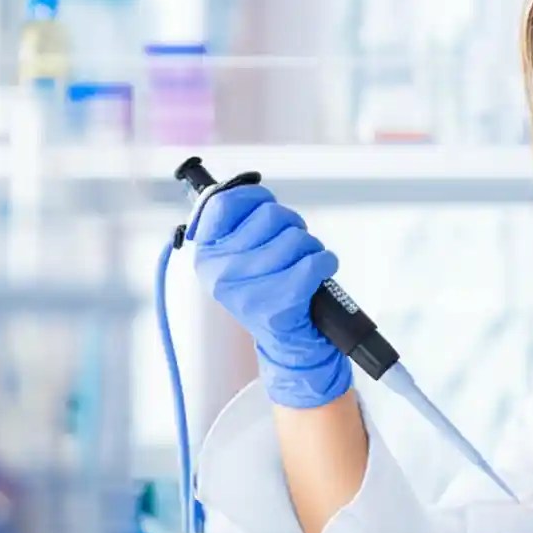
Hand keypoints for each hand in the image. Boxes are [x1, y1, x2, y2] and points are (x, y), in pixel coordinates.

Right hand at [193, 184, 352, 407]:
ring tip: (304, 267)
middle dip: (293, 227)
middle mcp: (219, 273)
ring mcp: (245, 292)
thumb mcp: (242, 258)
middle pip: (271, 216)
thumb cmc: (271, 291)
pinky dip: (325, 264)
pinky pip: (313, 264)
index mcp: (207, 255)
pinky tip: (318, 275)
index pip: (225, 202)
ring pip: (296, 239)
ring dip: (311, 248)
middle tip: (293, 250)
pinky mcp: (275, 306)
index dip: (255, 198)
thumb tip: (244, 187)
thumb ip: (239, 224)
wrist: (288, 345)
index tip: (266, 208)